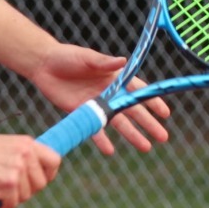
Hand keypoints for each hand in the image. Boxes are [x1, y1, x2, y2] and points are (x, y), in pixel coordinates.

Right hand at [0, 133, 59, 207]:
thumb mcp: (6, 145)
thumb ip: (23, 156)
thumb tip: (38, 175)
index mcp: (27, 144)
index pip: (55, 161)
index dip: (48, 174)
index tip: (37, 180)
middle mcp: (25, 155)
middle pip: (41, 184)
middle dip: (26, 190)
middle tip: (9, 187)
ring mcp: (17, 170)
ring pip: (25, 197)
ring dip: (11, 197)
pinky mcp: (7, 186)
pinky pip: (12, 205)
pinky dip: (2, 206)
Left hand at [28, 45, 171, 155]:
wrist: (43, 65)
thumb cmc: (67, 56)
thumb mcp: (87, 58)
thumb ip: (105, 63)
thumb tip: (124, 61)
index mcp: (114, 77)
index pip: (138, 90)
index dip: (152, 101)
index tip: (165, 113)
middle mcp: (109, 92)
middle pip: (132, 110)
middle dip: (148, 123)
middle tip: (163, 137)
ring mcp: (96, 104)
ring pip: (118, 122)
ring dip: (132, 135)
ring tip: (145, 147)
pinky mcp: (82, 113)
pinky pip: (94, 128)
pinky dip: (102, 140)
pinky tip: (110, 150)